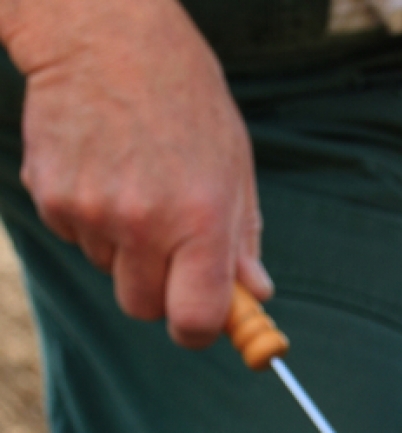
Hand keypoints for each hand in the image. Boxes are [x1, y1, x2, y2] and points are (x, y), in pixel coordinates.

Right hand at [2, 0, 270, 345]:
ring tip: (137, 185)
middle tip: (170, 249)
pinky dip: (90, 218)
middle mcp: (144, 222)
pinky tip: (104, 169)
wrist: (106, 35)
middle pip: (143, 307)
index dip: (199, 330)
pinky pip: (75, 236)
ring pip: (109, 269)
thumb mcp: (235, 167)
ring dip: (125, 248)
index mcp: (201, 219)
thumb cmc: (185, 102)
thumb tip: (254, 294)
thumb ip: (242, 238)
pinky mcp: (49, 194)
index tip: (202, 322)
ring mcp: (91, 210)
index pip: (194, 319)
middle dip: (160, 291)